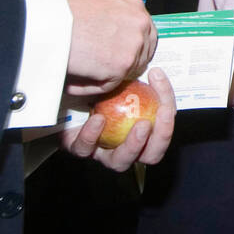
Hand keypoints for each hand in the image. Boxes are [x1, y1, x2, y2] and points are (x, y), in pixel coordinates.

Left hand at [60, 67, 175, 171]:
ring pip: (120, 162)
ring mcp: (101, 151)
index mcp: (142, 132)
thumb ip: (140, 81)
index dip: (169, 119)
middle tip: (158, 118)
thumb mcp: (122, 80)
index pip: (163, 132)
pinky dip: (93, 135)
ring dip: (134, 145)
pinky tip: (98, 119)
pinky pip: (86, 148)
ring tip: (139, 125)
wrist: (64, 92)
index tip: (165, 101)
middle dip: (160, 138)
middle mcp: (124, 146)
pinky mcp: (78, 148)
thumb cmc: (99, 86)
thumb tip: (158, 71)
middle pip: (151, 155)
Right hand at [61, 0, 156, 96]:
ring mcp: (132, 45)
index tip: (122, 52)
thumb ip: (112, 15)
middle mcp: (139, 23)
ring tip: (84, 72)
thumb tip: (110, 31)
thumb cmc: (62, 8)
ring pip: (127, 70)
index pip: (145, 31)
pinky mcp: (121, 66)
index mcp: (133, 4)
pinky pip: (109, 85)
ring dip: (107, 75)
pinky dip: (90, 86)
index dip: (132, 45)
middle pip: (142, 52)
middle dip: (125, 62)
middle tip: (105, 68)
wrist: (48, 18)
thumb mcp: (96, 1)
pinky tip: (74, 80)